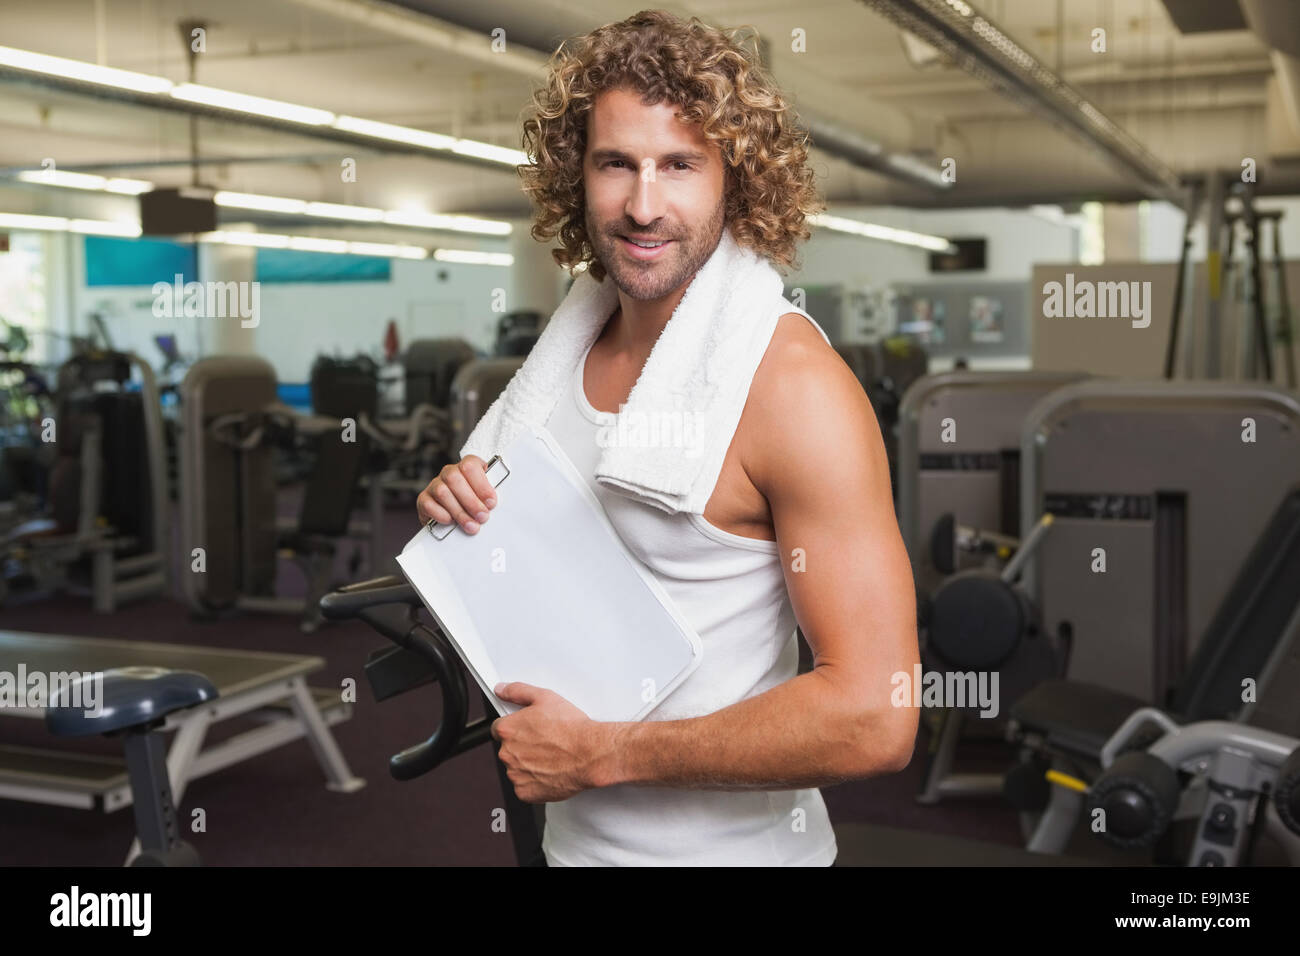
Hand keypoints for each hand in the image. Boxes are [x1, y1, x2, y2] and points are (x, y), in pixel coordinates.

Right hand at [416, 455, 495, 533]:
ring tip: (471, 525)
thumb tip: (491, 505)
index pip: (470, 466)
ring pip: (442, 492)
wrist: (450, 517)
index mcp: (466, 467)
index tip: (491, 502)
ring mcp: (434, 485)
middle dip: (471, 501)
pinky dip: (442, 515)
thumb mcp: (483, 497)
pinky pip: (429, 505)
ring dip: (459, 511)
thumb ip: (487, 497)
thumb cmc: (472, 504)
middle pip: (454, 478)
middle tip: (482, 517)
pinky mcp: (423, 500)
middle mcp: (448, 473)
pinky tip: (451, 522)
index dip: (481, 484)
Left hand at [490, 683, 620, 802]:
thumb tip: (502, 690)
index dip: (515, 728)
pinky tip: (550, 771)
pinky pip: (525, 786)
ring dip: (529, 764)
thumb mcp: (545, 698)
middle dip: (523, 746)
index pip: (498, 729)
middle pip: (508, 749)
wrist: (590, 754)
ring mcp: (516, 774)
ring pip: (517, 768)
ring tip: (551, 756)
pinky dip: (535, 781)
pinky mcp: (525, 792)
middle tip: (545, 742)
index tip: (527, 730)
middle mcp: (507, 753)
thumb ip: (518, 692)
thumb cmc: (571, 728)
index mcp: (507, 730)